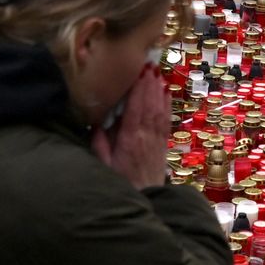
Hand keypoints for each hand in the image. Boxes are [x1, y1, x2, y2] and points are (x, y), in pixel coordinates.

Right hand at [91, 67, 170, 189]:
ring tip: (157, 73)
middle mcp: (146, 137)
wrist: (143, 200)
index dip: (139, 89)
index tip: (139, 72)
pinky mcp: (162, 144)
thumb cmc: (119, 183)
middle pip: (150, 105)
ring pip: (160, 110)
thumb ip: (100, 142)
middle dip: (150, 84)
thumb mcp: (102, 164)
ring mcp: (156, 140)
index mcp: (130, 140)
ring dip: (159, 90)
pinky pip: (166, 120)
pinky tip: (166, 93)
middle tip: (149, 64)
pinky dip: (167, 105)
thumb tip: (97, 122)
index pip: (136, 109)